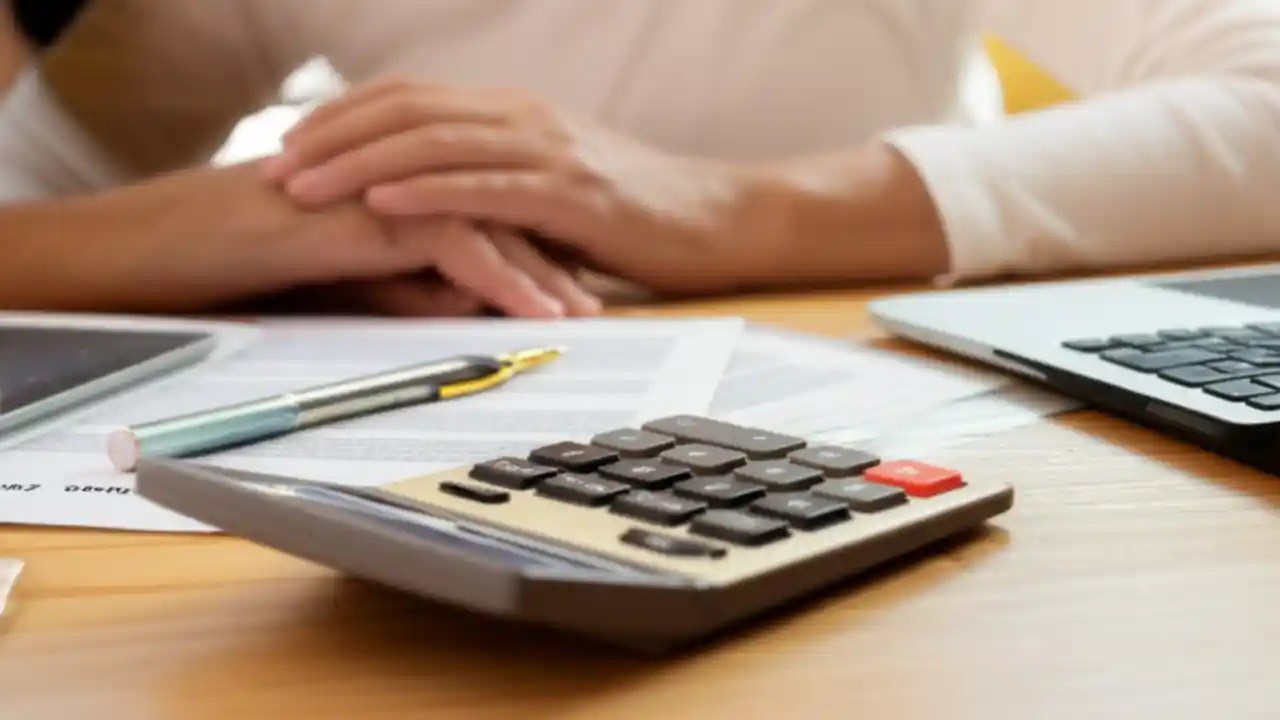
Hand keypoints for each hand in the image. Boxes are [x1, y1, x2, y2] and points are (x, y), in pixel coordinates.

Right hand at [84, 163, 598, 315]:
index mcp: (395, 183)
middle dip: (554, 257)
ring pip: (489, 223)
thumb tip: (464, 304)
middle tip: (598, 297)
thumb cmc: (251, 261)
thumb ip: (407, 287)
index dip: (533, 246)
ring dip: (540, 271)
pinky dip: (500, 279)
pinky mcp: (371, 211)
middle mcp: (400, 176)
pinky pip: (454, 245)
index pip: (484, 208)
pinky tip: (535, 312)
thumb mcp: (347, 283)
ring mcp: (387, 186)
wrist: (171, 247)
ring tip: (582, 314)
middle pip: (501, 210)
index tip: (574, 284)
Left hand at [264, 80, 776, 292]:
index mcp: (512, 113)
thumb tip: (435, 214)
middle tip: (269, 167)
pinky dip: (424, 189)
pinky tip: (378, 200)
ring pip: (432, 141)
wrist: (718, 220)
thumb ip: (495, 190)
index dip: (341, 117)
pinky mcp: (569, 192)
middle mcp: (521, 117)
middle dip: (329, 136)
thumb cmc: (633, 216)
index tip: (286, 144)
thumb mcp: (552, 192)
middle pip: (405, 110)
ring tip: (301, 187)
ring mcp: (545, 149)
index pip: (408, 99)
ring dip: (358, 162)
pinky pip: (482, 185)